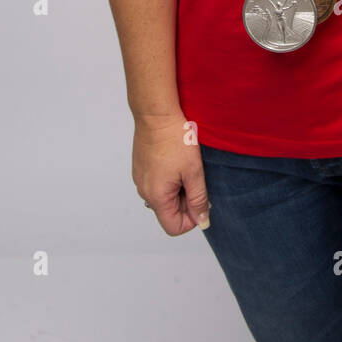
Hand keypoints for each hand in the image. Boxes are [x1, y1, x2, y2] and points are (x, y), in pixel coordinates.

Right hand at [132, 114, 210, 236]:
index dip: (191, 219)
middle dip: (186, 201)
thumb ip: (198, 199)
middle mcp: (144, 191)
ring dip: (178, 188)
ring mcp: (140, 178)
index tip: (201, 200)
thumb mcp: (194, 171)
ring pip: (163, 196)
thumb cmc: (174, 139)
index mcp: (157, 196)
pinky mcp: (140, 167)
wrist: (156, 114)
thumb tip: (202, 221)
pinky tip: (176, 159)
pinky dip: (169, 178)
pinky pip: (156, 183)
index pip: (173, 227)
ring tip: (185, 166)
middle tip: (196, 177)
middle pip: (168, 212)